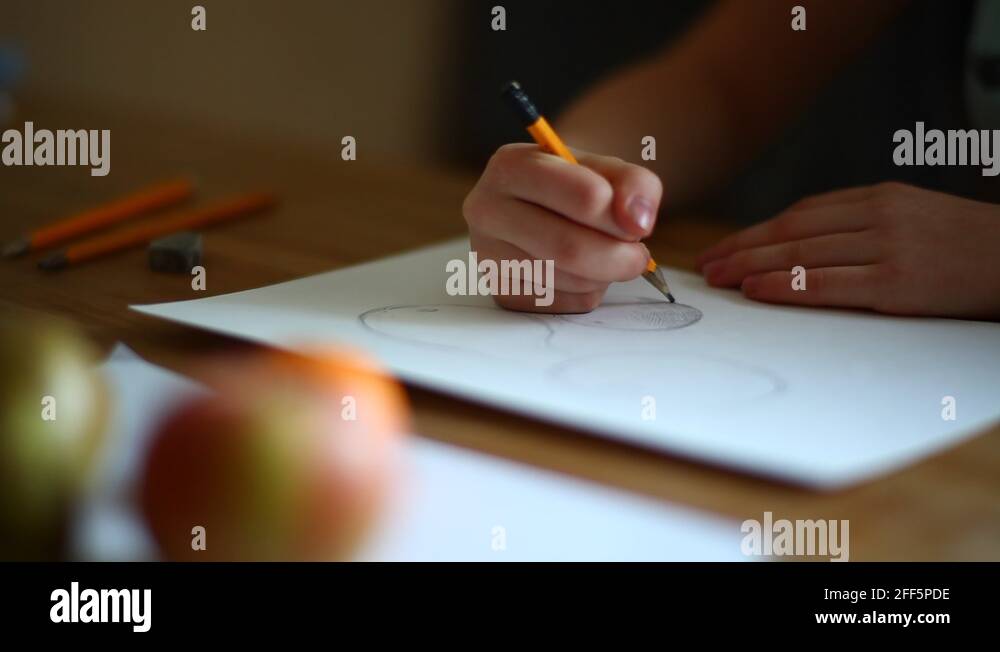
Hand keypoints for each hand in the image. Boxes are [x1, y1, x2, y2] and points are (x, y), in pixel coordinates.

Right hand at [462, 143, 662, 312]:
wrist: (537, 208)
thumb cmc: (573, 186)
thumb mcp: (606, 170)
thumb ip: (633, 185)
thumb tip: (638, 222)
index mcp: (512, 166)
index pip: (585, 197)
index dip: (622, 217)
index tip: (639, 225)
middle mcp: (487, 210)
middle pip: (571, 248)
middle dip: (619, 257)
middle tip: (638, 257)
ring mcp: (488, 255)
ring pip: (568, 280)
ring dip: (602, 276)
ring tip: (602, 255)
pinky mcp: (501, 292)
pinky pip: (562, 304)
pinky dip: (586, 292)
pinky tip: (579, 272)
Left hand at [696, 183, 999, 319]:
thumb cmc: (962, 243)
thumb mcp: (911, 214)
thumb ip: (860, 222)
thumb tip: (801, 241)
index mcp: (877, 197)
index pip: (799, 214)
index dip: (754, 232)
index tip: (723, 247)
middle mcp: (876, 215)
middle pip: (791, 231)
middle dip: (741, 249)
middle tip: (706, 266)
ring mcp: (886, 246)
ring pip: (801, 254)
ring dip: (751, 267)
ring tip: (719, 280)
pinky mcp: (897, 282)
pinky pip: (827, 283)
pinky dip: (785, 286)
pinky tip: (756, 291)